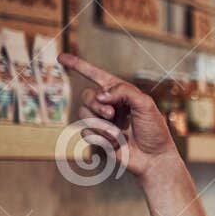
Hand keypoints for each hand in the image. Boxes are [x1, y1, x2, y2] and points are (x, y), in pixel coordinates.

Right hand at [59, 52, 179, 181]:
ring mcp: (102, 121)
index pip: (96, 75)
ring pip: (83, 114)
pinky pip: (85, 132)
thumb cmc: (154, 130)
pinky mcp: (98, 137)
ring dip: (99, 125)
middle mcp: (109, 104)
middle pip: (87, 96)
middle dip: (96, 105)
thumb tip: (100, 95)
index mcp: (120, 92)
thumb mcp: (146, 104)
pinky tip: (116, 144)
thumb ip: (124, 91)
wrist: (154, 158)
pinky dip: (100, 138)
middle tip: (111, 115)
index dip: (78, 65)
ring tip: (117, 135)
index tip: (60, 57)